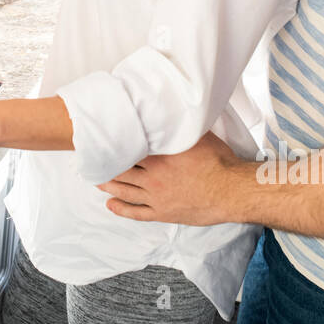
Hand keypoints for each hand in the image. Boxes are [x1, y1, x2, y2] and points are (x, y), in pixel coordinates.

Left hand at [97, 132, 240, 225]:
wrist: (231, 191)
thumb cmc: (218, 162)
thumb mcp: (198, 136)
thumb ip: (179, 127)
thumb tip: (171, 109)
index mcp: (159, 157)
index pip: (129, 149)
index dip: (114, 144)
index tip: (101, 140)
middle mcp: (153, 178)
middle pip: (122, 170)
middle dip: (106, 165)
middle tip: (92, 160)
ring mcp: (156, 197)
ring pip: (125, 191)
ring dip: (108, 185)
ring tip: (95, 179)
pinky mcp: (163, 213)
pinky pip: (137, 213)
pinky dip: (121, 209)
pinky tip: (111, 205)